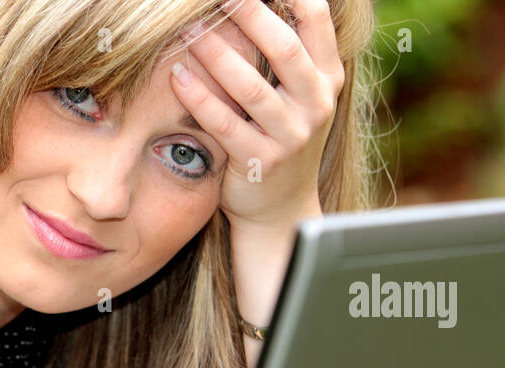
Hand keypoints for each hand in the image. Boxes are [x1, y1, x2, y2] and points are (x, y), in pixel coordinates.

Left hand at [172, 0, 343, 232]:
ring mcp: (291, 136)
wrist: (280, 209)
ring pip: (250, 87)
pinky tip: (177, 76)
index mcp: (328, 78)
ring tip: (187, 31)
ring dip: (215, 54)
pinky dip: (199, 97)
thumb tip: (258, 5)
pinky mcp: (261, 163)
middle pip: (284, 48)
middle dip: (248, 15)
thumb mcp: (298, 95)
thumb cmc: (280, 138)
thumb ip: (289, 55)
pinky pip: (225, 124)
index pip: (317, 20)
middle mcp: (316, 104)